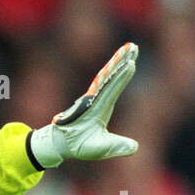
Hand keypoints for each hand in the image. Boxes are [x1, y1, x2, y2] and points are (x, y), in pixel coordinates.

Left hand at [29, 43, 138, 167]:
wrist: (60, 142)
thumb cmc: (78, 146)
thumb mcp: (98, 149)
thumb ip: (115, 147)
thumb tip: (134, 147)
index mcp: (96, 108)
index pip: (110, 89)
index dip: (120, 77)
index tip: (130, 64)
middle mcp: (94, 98)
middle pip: (110, 76)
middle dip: (121, 61)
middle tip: (133, 46)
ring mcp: (94, 96)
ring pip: (108, 75)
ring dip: (119, 62)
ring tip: (131, 48)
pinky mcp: (95, 98)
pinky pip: (106, 81)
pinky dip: (114, 71)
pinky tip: (121, 64)